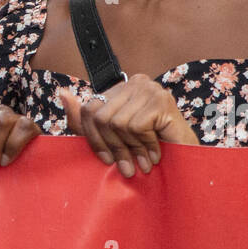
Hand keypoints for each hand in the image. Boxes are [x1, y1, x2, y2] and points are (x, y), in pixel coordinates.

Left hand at [59, 75, 196, 177]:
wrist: (186, 164)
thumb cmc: (148, 152)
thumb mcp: (109, 138)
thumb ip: (83, 120)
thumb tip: (61, 93)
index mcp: (122, 88)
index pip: (89, 109)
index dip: (93, 138)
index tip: (106, 159)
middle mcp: (136, 82)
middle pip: (101, 117)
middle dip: (113, 147)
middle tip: (127, 166)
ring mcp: (150, 89)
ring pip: (118, 123)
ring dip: (132, 149)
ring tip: (145, 160)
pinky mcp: (162, 100)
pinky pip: (136, 127)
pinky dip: (145, 145)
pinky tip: (156, 153)